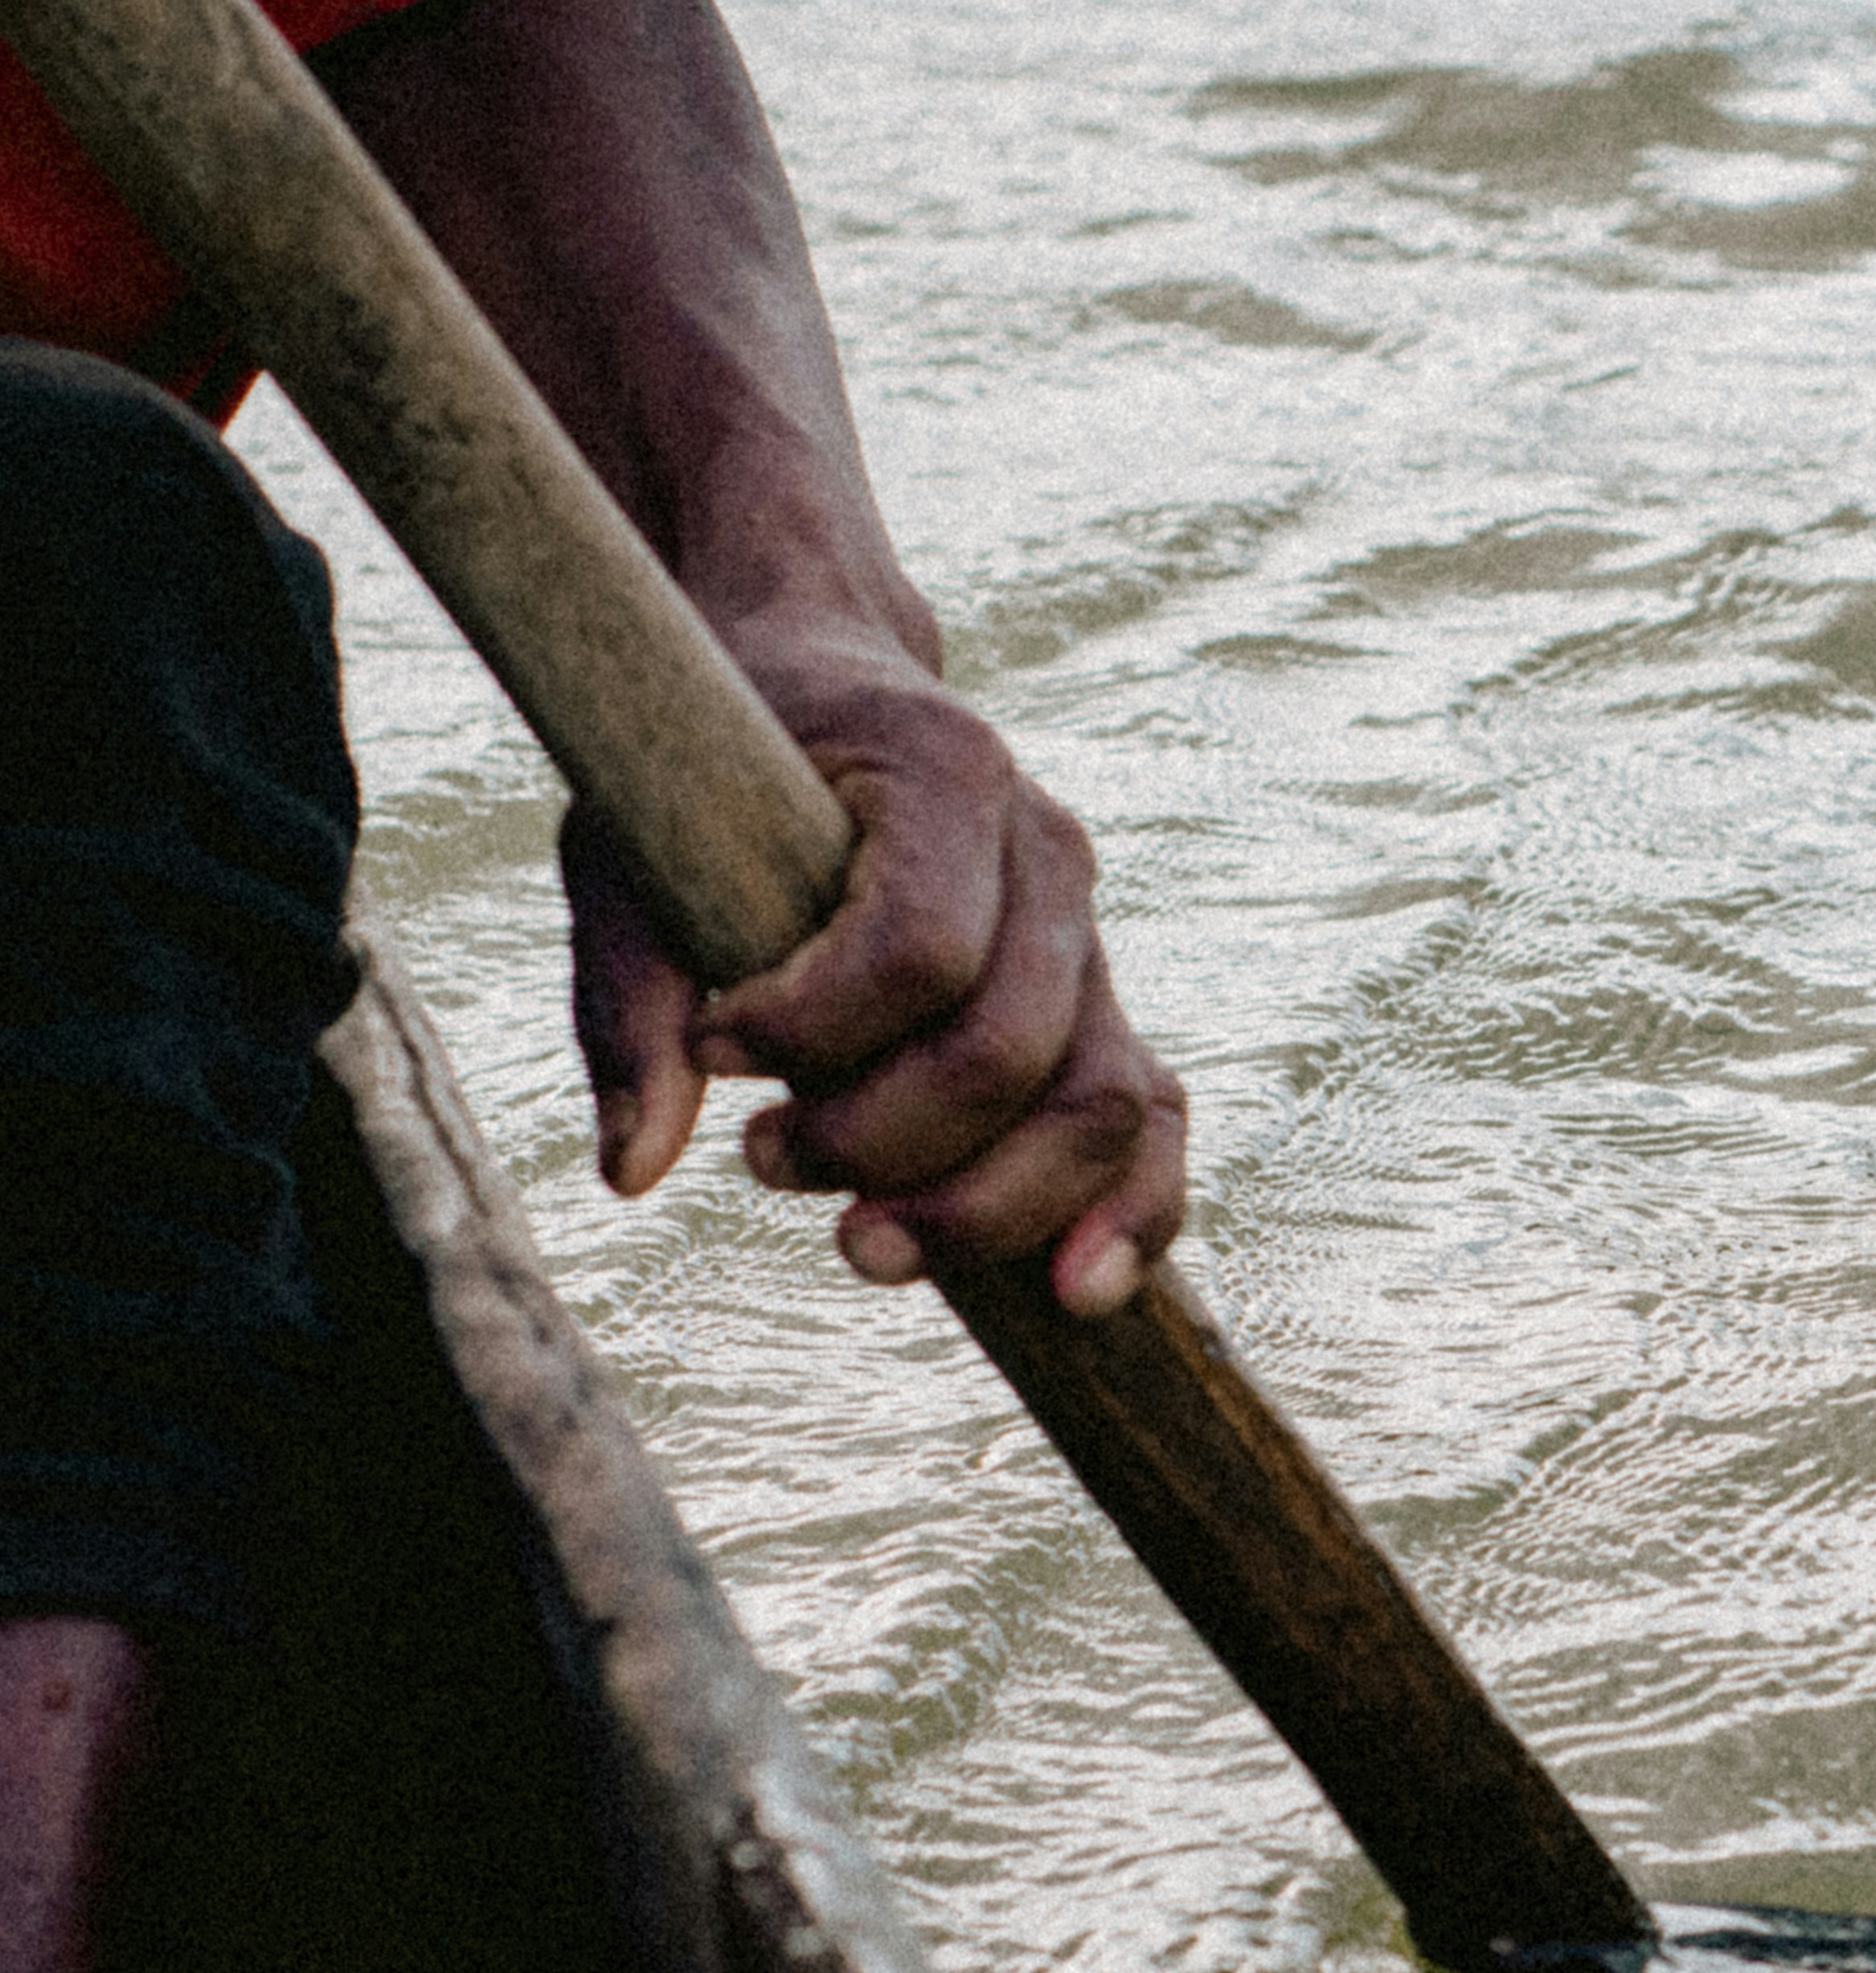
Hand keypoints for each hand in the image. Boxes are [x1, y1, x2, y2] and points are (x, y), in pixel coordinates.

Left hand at [569, 649, 1185, 1317]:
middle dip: (891, 1146)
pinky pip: (1149, 1122)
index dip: (817, 1031)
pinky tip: (1073, 1293)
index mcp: (946, 775)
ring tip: (865, 1246)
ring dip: (992, 1208)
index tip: (715, 1049)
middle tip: (763, 1165)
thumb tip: (634, 1174)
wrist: (810, 679)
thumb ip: (631, 1005)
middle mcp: (1046, 856)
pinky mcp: (1094, 1010)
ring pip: (1100, 1103)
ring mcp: (1085, 938)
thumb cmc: (705, 769)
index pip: (922, 951)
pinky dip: (1130, 1213)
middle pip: (1015, 1050)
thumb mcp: (628, 852)